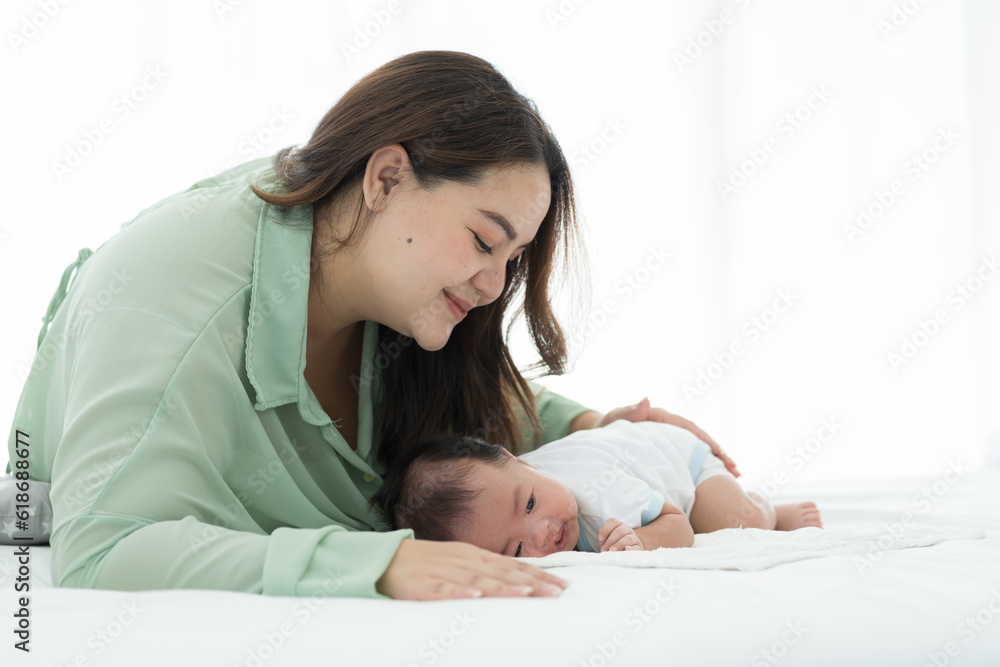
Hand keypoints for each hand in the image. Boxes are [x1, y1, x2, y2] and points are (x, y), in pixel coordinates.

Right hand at [375, 539, 568, 600]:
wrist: (388, 559)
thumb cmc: (430, 564)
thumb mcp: (462, 562)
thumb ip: (488, 571)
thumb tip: (520, 580)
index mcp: (476, 555)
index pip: (514, 565)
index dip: (539, 575)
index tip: (563, 585)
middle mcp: (465, 561)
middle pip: (503, 572)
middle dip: (531, 582)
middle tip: (556, 592)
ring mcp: (445, 571)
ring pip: (478, 580)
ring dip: (503, 587)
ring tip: (525, 592)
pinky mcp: (424, 585)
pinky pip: (443, 589)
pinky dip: (458, 592)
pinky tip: (472, 597)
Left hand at [597, 398, 739, 477]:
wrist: (601, 434)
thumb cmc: (607, 427)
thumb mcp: (614, 419)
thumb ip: (628, 412)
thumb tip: (647, 400)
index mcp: (660, 417)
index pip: (687, 427)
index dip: (705, 439)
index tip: (719, 452)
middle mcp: (670, 426)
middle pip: (699, 438)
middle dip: (718, 452)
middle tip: (735, 468)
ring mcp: (671, 438)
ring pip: (698, 448)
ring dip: (716, 459)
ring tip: (735, 474)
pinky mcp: (670, 448)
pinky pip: (690, 455)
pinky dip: (704, 464)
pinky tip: (716, 477)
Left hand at [598, 518, 643, 551]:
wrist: (628, 551)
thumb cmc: (614, 544)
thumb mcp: (607, 539)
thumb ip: (602, 536)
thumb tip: (600, 535)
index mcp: (618, 525)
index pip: (613, 521)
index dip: (606, 529)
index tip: (601, 539)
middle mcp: (627, 529)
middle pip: (619, 531)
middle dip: (610, 541)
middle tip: (604, 550)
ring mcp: (634, 538)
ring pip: (628, 538)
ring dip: (618, 545)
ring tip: (612, 551)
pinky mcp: (638, 547)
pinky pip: (635, 547)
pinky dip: (631, 549)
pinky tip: (626, 550)